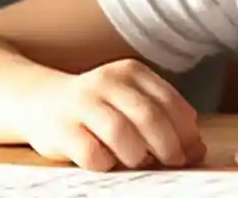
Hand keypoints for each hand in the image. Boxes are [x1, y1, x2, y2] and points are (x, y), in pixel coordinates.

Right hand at [21, 59, 205, 171]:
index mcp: (130, 72)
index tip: (190, 151)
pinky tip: (106, 160)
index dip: (185, 131)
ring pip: (121, 133)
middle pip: (148, 116)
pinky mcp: (62, 129)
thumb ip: (165, 120)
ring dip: (136, 155)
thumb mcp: (132, 103)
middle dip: (167, 146)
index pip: (169, 101)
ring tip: (136, 160)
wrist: (40, 101)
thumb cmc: (96, 108)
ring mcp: (81, 104)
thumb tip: (197, 149)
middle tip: (171, 163)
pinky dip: (106, 163)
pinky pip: (92, 154)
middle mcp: (106, 82)